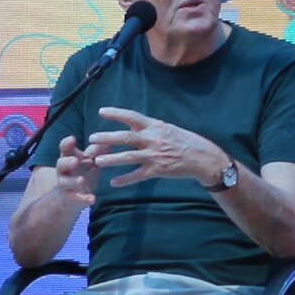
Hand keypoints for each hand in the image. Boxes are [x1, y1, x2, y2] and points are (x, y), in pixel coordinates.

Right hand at [43, 134, 104, 204]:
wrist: (71, 198)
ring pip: (65, 182)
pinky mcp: (70, 197)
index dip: (66, 144)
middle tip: (75, 161)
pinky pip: (75, 198)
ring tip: (81, 180)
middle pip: (61, 164)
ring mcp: (65, 184)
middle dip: (67, 162)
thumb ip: (97, 152)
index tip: (72, 139)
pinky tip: (92, 199)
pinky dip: (83, 198)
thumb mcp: (90, 162)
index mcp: (68, 158)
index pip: (64, 149)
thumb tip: (109, 140)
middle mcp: (63, 170)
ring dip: (73, 181)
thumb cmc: (83, 173)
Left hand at [90, 107, 227, 189]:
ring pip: (129, 157)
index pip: (132, 117)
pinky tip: (114, 182)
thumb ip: (151, 128)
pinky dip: (125, 179)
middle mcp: (153, 139)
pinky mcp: (158, 170)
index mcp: (155, 126)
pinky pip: (138, 175)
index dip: (116, 113)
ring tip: (97, 162)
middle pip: (126, 137)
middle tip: (92, 139)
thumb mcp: (168, 129)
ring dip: (112, 159)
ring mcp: (155, 155)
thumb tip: (134, 124)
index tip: (101, 111)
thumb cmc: (185, 141)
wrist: (202, 157)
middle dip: (107, 138)